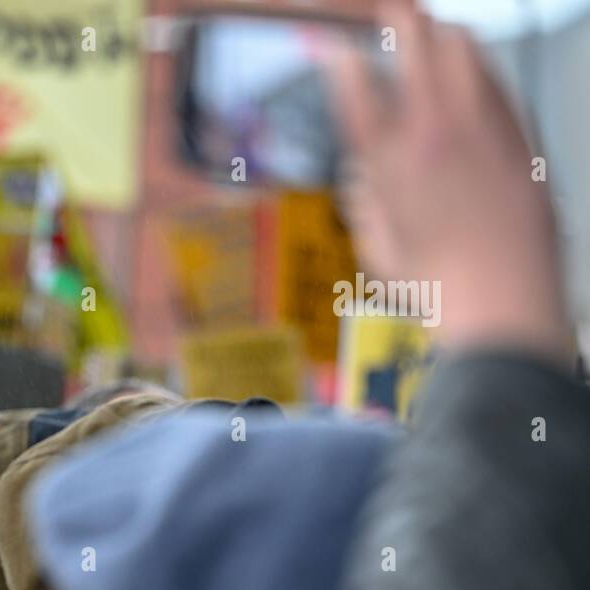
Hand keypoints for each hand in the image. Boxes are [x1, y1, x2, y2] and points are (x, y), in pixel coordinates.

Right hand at [329, 3, 573, 366]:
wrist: (503, 300)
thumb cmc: (435, 285)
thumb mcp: (377, 246)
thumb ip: (365, 200)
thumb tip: (360, 177)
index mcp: (390, 159)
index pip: (354, 82)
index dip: (339, 54)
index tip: (331, 45)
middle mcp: (436, 128)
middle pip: (417, 38)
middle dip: (398, 16)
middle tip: (388, 12)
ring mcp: (485, 125)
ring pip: (465, 45)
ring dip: (442, 34)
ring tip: (431, 35)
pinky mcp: (520, 134)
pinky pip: (498, 79)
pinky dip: (478, 68)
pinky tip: (472, 78)